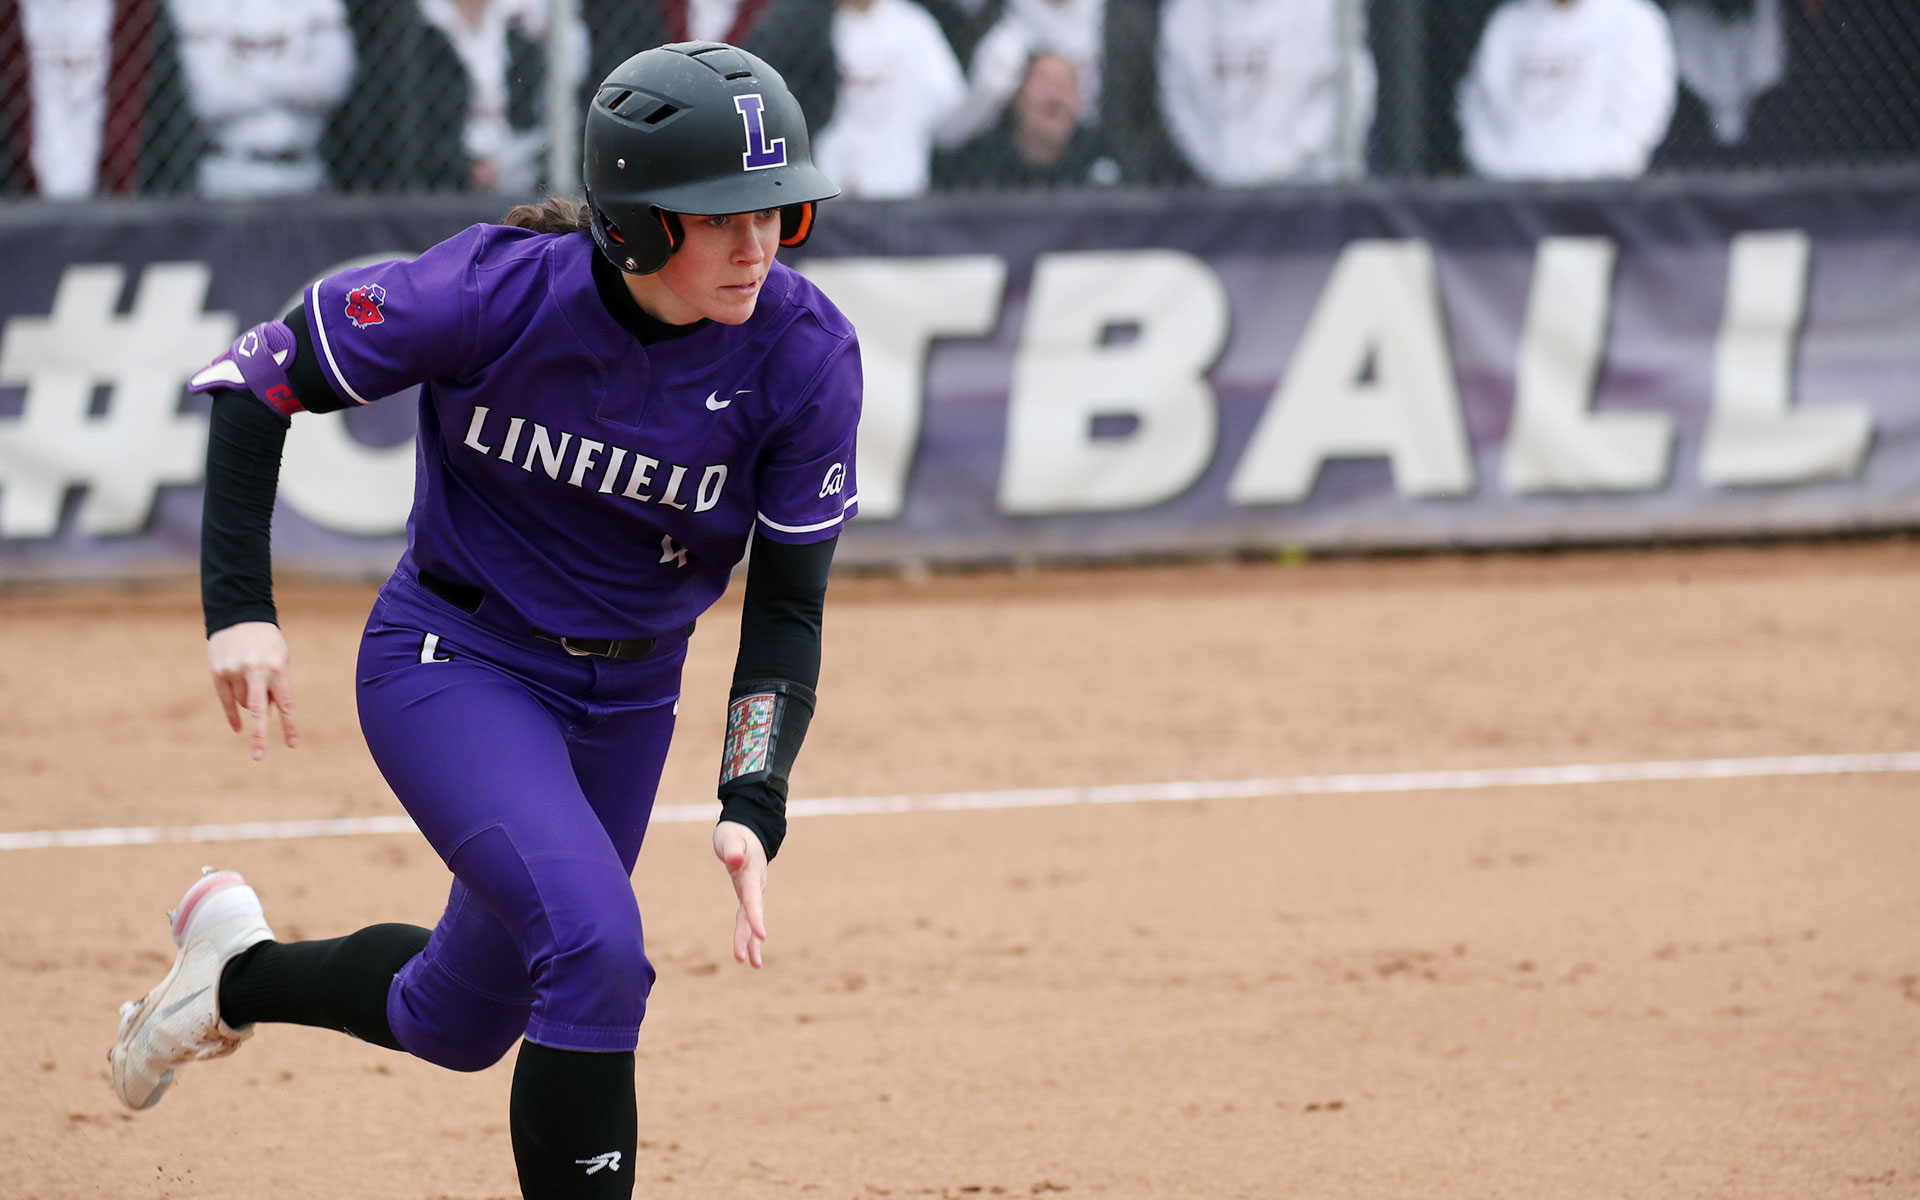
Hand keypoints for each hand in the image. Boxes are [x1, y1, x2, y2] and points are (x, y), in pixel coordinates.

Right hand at [207, 621, 298, 760]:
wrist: (239, 616)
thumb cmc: (267, 643)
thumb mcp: (281, 660)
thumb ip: (277, 687)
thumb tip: (265, 715)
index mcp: (278, 668)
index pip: (286, 703)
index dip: (289, 725)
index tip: (292, 744)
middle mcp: (256, 671)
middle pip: (259, 710)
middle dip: (260, 735)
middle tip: (259, 757)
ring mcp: (235, 671)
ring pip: (244, 703)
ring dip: (250, 701)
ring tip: (253, 679)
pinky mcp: (218, 672)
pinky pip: (226, 701)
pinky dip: (233, 714)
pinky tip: (238, 727)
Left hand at [712, 820, 768, 967]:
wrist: (748, 830)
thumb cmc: (736, 834)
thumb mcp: (731, 837)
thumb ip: (733, 848)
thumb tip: (735, 860)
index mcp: (751, 875)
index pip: (753, 899)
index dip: (756, 917)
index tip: (761, 935)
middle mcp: (755, 886)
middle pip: (753, 915)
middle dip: (751, 938)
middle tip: (751, 961)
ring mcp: (753, 891)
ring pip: (751, 919)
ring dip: (751, 942)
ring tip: (754, 965)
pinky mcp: (748, 894)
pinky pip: (747, 917)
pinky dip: (747, 933)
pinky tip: (746, 950)